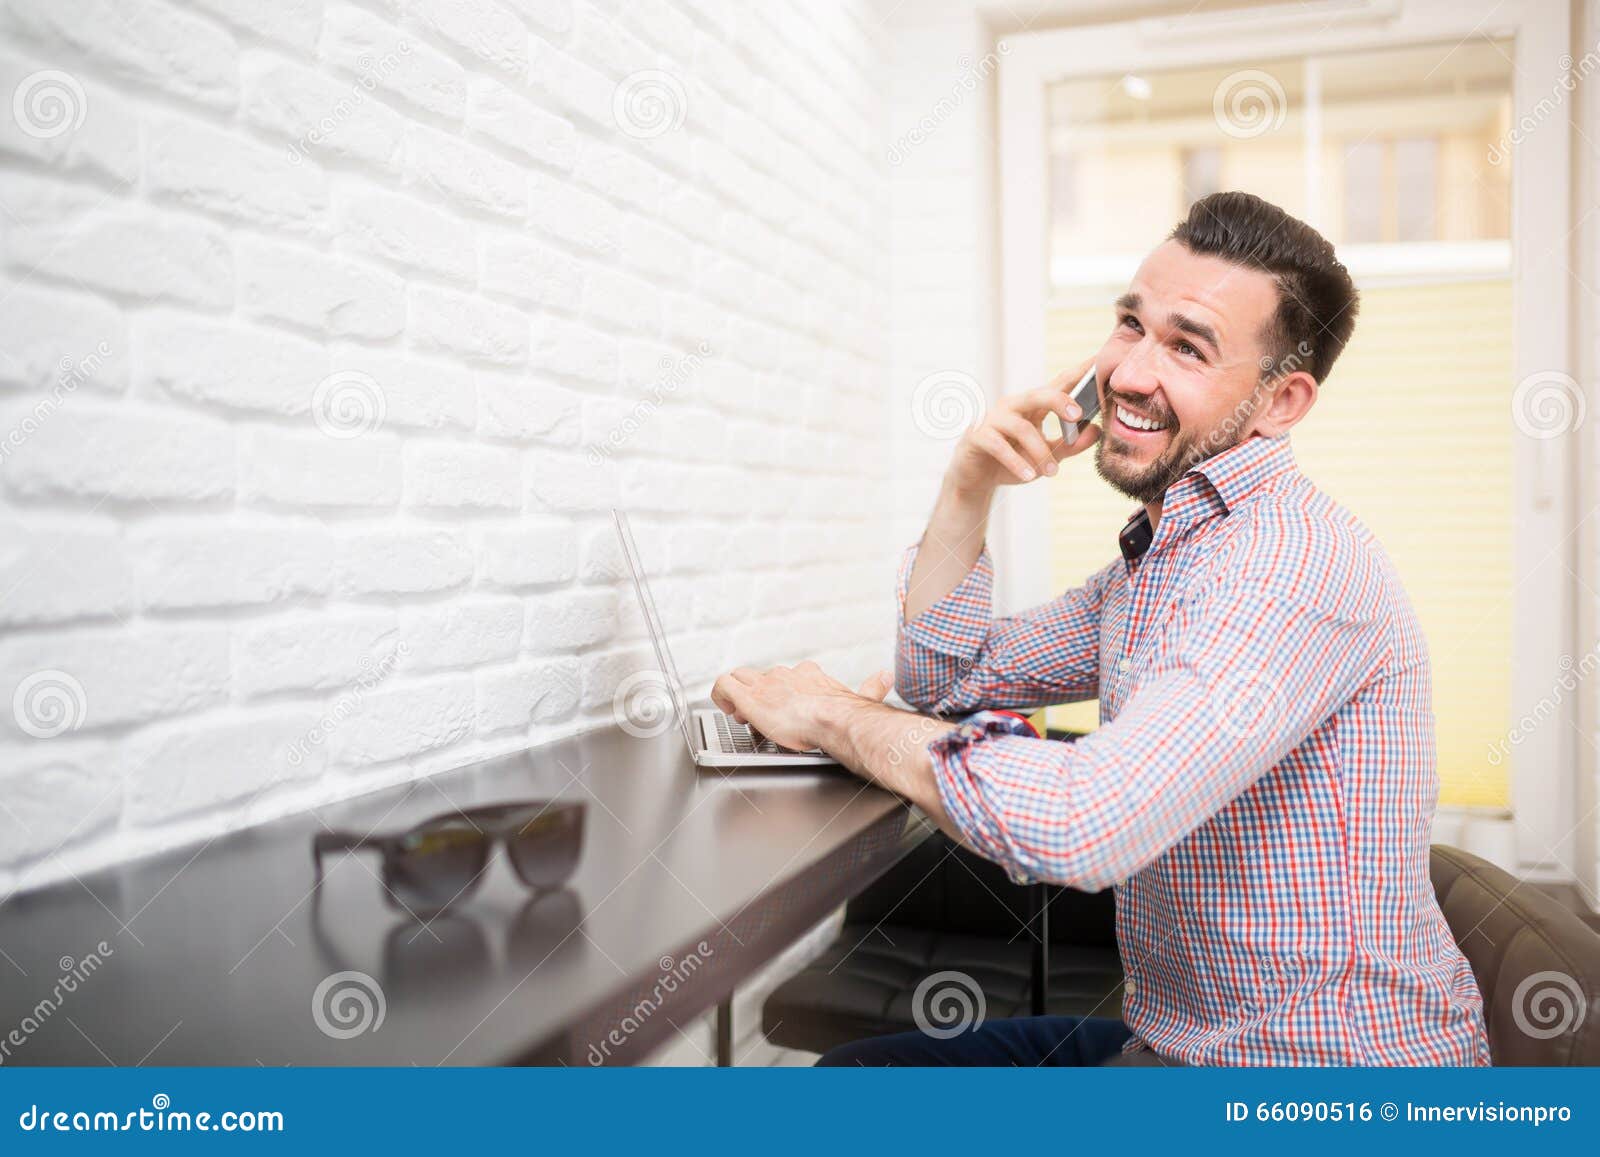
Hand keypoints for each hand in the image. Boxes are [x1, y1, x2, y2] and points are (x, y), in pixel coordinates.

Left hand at [710, 663, 892, 752]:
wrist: (833, 719)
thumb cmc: (845, 715)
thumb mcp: (861, 696)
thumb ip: (873, 686)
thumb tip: (886, 676)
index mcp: (809, 676)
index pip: (789, 675)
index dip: (781, 691)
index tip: (783, 708)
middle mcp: (785, 675)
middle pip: (760, 675)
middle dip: (757, 692)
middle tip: (759, 715)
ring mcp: (765, 685)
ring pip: (739, 676)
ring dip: (737, 693)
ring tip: (742, 715)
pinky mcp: (750, 699)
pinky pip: (723, 686)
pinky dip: (721, 696)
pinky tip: (728, 710)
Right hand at [945, 356, 1102, 497]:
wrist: (976, 478)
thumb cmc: (1013, 460)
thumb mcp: (1047, 455)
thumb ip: (1071, 444)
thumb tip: (1098, 430)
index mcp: (1033, 405)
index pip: (1059, 384)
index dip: (1078, 372)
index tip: (1099, 361)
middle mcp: (1014, 406)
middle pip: (1038, 394)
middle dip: (1059, 401)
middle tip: (1078, 415)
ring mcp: (994, 419)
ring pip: (1021, 428)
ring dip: (1040, 452)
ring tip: (1053, 472)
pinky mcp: (978, 436)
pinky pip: (999, 446)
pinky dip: (1016, 462)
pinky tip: (1028, 475)